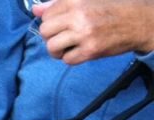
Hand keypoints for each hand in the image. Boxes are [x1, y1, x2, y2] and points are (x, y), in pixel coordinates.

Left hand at [34, 0, 153, 63]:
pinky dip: (70, 58)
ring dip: (57, 50)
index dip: (50, 21)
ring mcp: (84, 33)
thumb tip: (36, 10)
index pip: (46, 14)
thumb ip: (60, 4)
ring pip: (52, 47)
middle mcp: (79, 15)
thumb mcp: (87, 0)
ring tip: (68, 46)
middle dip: (50, 36)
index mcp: (77, 0)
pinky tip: (78, 51)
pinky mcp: (90, 50)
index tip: (59, 24)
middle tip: (62, 37)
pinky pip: (67, 60)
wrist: (137, 21)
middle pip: (45, 31)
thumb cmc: (111, 9)